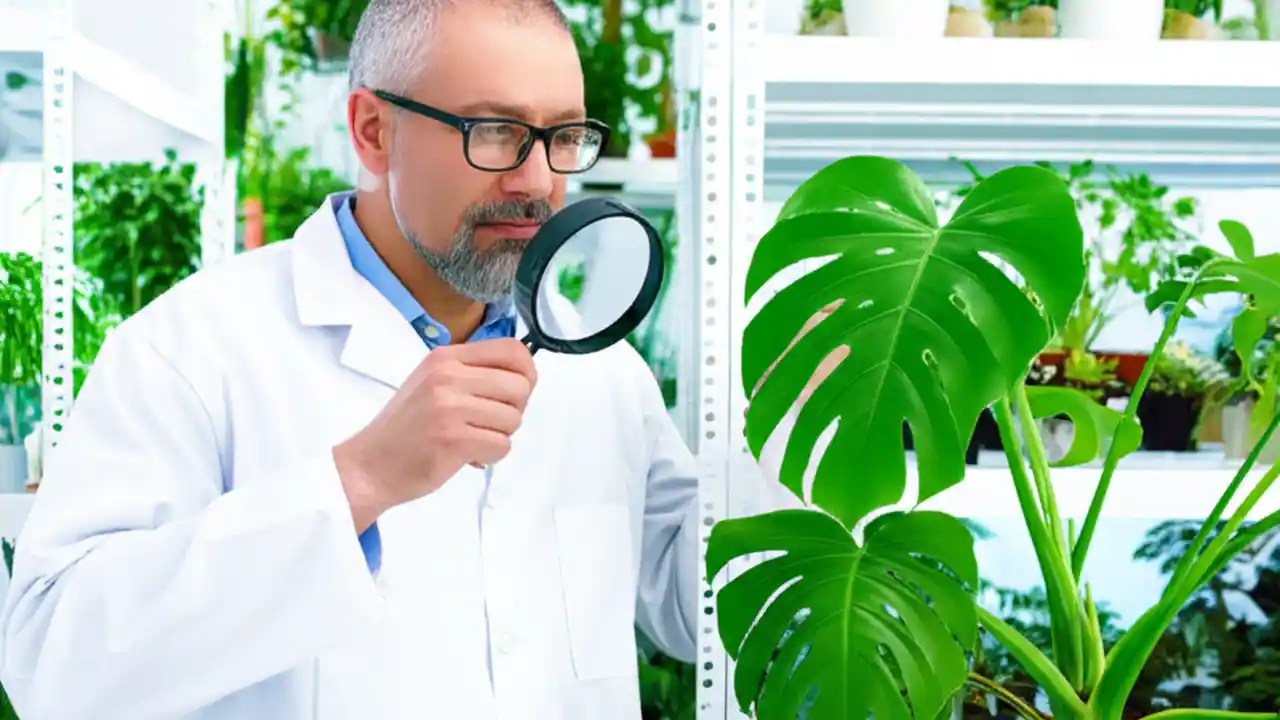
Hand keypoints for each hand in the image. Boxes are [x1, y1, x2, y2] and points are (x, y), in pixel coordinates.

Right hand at [333, 338, 536, 529]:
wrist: (368, 465)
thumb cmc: (406, 428)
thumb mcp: (433, 383)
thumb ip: (471, 375)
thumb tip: (523, 379)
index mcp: (446, 357)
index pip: (513, 350)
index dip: (527, 374)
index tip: (514, 394)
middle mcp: (449, 376)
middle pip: (520, 387)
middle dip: (514, 411)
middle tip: (488, 424)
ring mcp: (450, 406)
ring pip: (514, 419)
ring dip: (499, 436)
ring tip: (471, 439)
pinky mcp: (453, 438)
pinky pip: (501, 446)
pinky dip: (489, 456)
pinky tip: (466, 456)